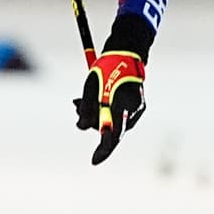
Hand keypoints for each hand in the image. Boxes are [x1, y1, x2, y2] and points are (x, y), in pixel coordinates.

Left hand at [72, 50, 144, 164]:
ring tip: (82, 100)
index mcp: (122, 104)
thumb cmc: (107, 66)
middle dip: (92, 123)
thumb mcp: (91, 85)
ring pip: (114, 122)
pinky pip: (119, 115)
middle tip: (76, 107)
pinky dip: (106, 111)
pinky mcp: (136, 106)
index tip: (94, 161)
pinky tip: (96, 100)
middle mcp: (133, 109)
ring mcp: (137, 108)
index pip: (114, 133)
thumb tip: (80, 127)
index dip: (104, 149)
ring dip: (97, 116)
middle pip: (111, 130)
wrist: (128, 52)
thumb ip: (86, 107)